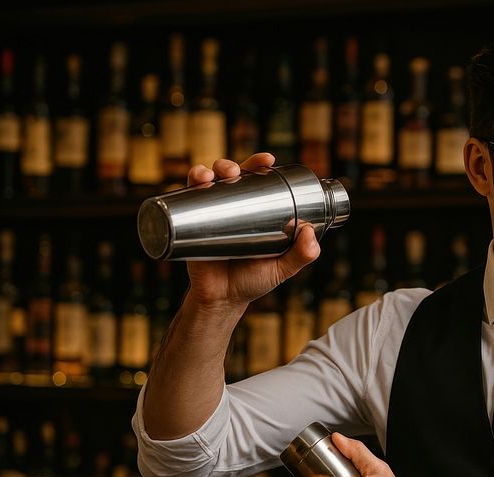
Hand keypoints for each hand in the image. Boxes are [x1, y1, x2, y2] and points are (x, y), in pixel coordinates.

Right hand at [185, 152, 320, 309]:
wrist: (222, 300)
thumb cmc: (253, 281)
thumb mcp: (282, 268)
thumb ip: (301, 255)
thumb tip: (309, 232)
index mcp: (256, 211)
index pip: (258, 180)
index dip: (260, 164)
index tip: (267, 159)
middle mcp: (232, 207)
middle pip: (230, 175)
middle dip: (231, 164)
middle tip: (235, 171)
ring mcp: (210, 214)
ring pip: (207, 182)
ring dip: (207, 170)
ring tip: (210, 176)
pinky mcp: (190, 225)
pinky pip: (184, 200)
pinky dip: (186, 185)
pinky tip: (193, 181)